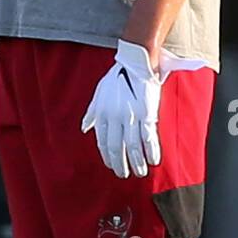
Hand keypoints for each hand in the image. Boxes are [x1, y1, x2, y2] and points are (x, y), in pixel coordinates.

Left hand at [80, 40, 162, 177]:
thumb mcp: (98, 93)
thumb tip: (84, 128)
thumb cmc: (117, 77)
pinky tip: (153, 161)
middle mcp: (114, 117)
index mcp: (102, 113)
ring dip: (137, 162)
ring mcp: (131, 117)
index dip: (107, 156)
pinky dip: (151, 151)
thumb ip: (91, 112)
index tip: (112, 165)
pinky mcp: (147, 115)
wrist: (136, 63)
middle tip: (123, 174)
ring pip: (133, 146)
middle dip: (120, 164)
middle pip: (116, 147)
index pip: (102, 141)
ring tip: (140, 172)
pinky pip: (148, 138)